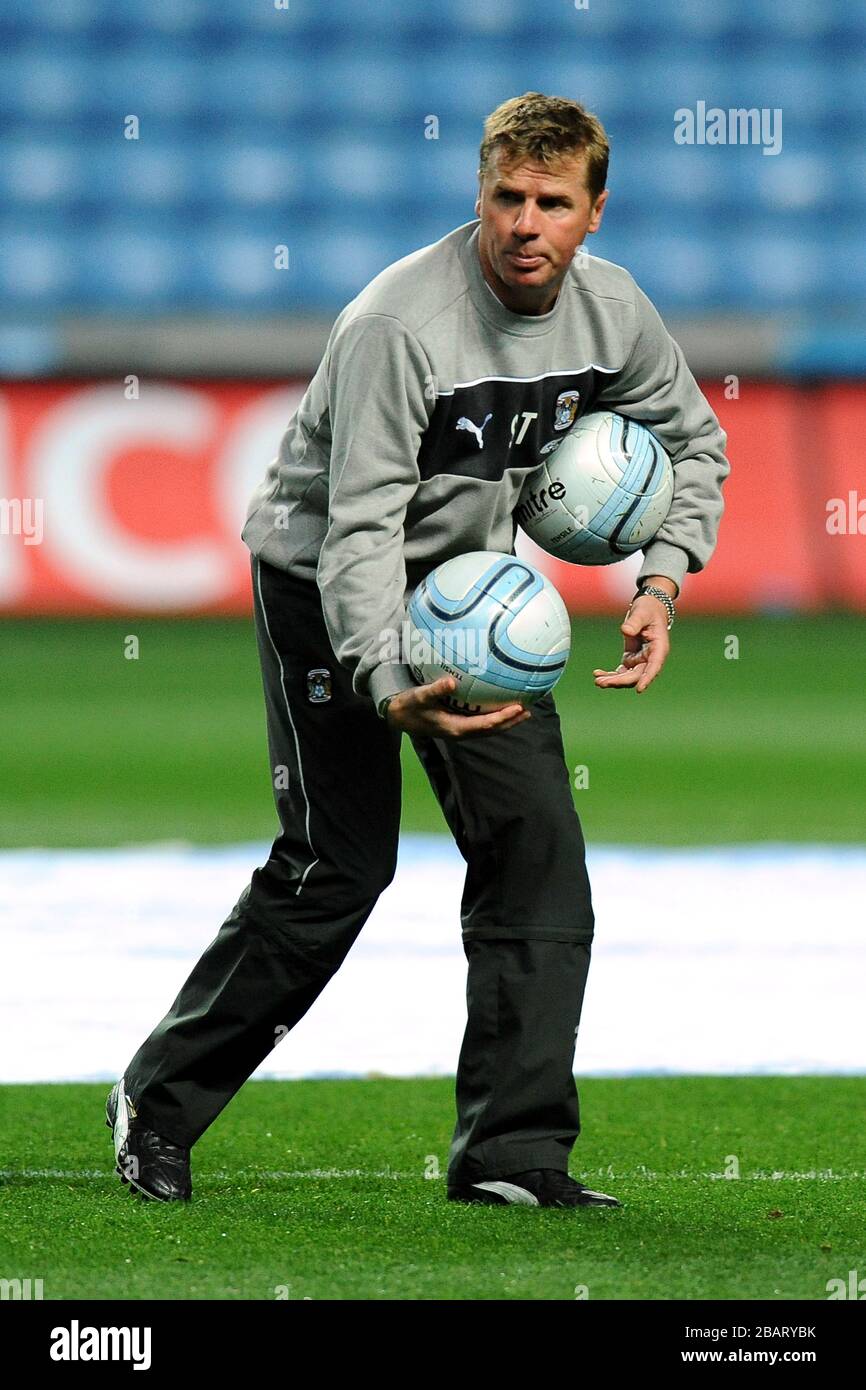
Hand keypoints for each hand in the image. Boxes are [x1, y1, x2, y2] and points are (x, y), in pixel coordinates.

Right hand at [384, 675, 530, 738]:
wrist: (398, 716)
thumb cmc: (409, 706)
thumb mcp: (419, 697)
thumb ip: (434, 691)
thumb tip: (450, 682)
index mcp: (455, 728)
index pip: (485, 725)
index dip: (503, 718)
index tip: (518, 708)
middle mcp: (461, 731)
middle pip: (492, 730)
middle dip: (510, 722)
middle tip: (528, 711)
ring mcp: (460, 729)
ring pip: (488, 728)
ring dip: (505, 721)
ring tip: (523, 712)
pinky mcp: (458, 724)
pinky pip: (481, 723)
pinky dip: (494, 717)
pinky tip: (501, 706)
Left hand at [592, 595, 670, 693]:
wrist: (647, 608)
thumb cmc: (648, 609)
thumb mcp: (642, 612)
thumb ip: (635, 622)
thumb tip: (625, 630)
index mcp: (659, 648)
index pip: (654, 667)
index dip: (647, 679)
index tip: (639, 689)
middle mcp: (651, 658)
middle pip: (637, 675)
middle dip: (620, 681)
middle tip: (601, 682)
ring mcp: (640, 661)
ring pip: (628, 677)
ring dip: (613, 681)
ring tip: (597, 680)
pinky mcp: (631, 659)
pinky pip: (621, 672)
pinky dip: (610, 675)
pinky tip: (597, 673)